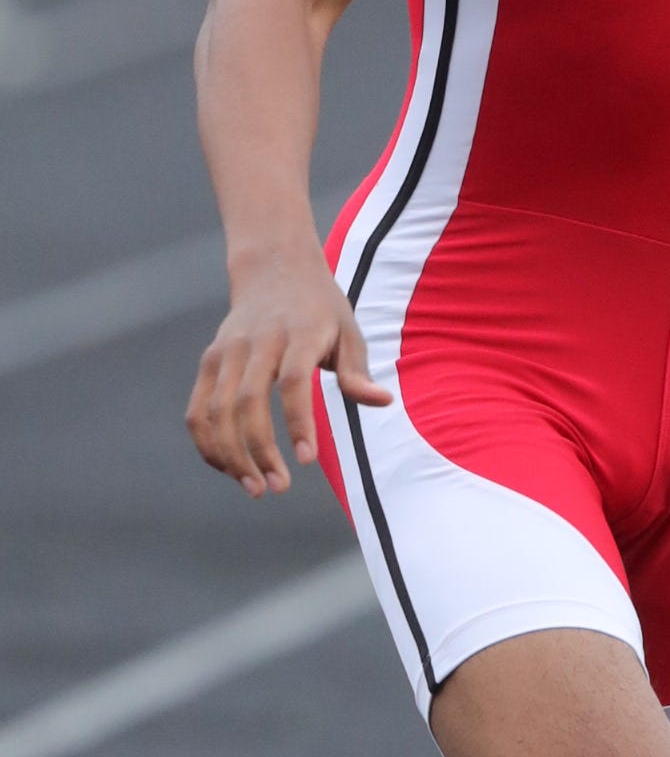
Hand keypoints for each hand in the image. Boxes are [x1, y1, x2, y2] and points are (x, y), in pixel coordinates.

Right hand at [186, 248, 390, 496]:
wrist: (275, 268)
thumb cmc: (321, 308)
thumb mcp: (348, 330)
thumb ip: (358, 372)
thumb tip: (384, 402)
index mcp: (299, 332)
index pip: (294, 382)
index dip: (298, 422)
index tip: (307, 460)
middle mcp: (258, 340)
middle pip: (248, 401)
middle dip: (260, 450)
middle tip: (277, 488)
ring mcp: (227, 350)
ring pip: (217, 411)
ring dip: (231, 455)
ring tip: (255, 487)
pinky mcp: (209, 360)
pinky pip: (198, 410)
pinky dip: (208, 444)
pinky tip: (230, 468)